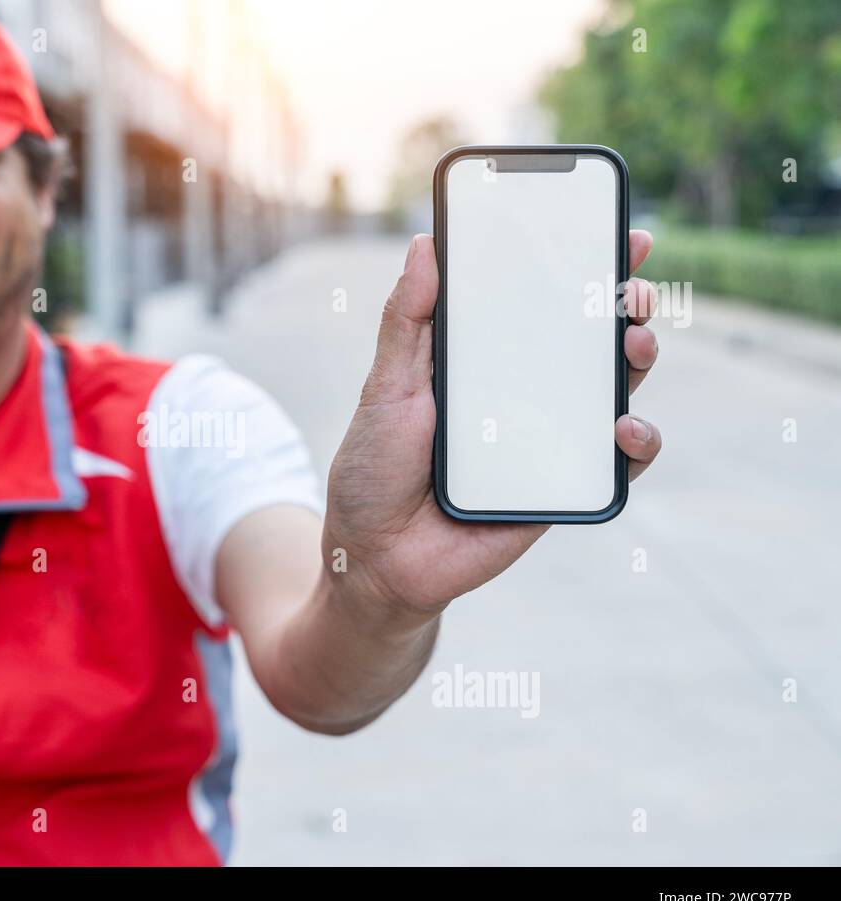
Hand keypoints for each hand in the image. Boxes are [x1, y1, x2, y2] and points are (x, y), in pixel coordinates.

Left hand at [323, 230, 661, 619]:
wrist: (374, 561)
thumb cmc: (373, 470)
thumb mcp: (385, 388)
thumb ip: (407, 322)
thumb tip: (427, 244)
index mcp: (481, 359)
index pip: (539, 301)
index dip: (583, 264)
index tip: (619, 230)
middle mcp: (521, 393)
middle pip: (589, 338)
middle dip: (624, 305)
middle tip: (630, 289)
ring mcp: (546, 439)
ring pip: (613, 391)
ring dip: (638, 361)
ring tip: (633, 346)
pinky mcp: (560, 486)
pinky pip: (614, 463)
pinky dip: (635, 443)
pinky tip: (625, 427)